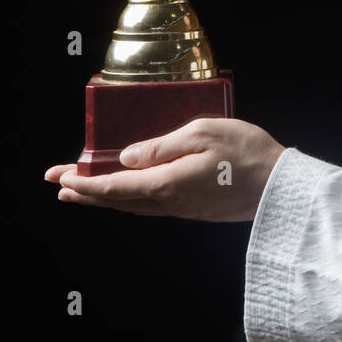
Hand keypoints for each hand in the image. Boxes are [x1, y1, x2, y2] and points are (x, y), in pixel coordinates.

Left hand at [43, 117, 285, 220]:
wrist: (281, 187)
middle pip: (118, 201)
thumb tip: (128, 158)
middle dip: (85, 194)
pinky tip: (129, 195)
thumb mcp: (203, 133)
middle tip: (59, 188)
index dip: (84, 183)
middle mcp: (169, 202)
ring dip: (105, 199)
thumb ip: (162, 145)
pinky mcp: (196, 209)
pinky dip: (128, 201)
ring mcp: (183, 208)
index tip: (60, 177)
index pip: (113, 186)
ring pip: (134, 206)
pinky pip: (152, 207)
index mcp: (165, 183)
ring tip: (83, 194)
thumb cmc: (247, 153)